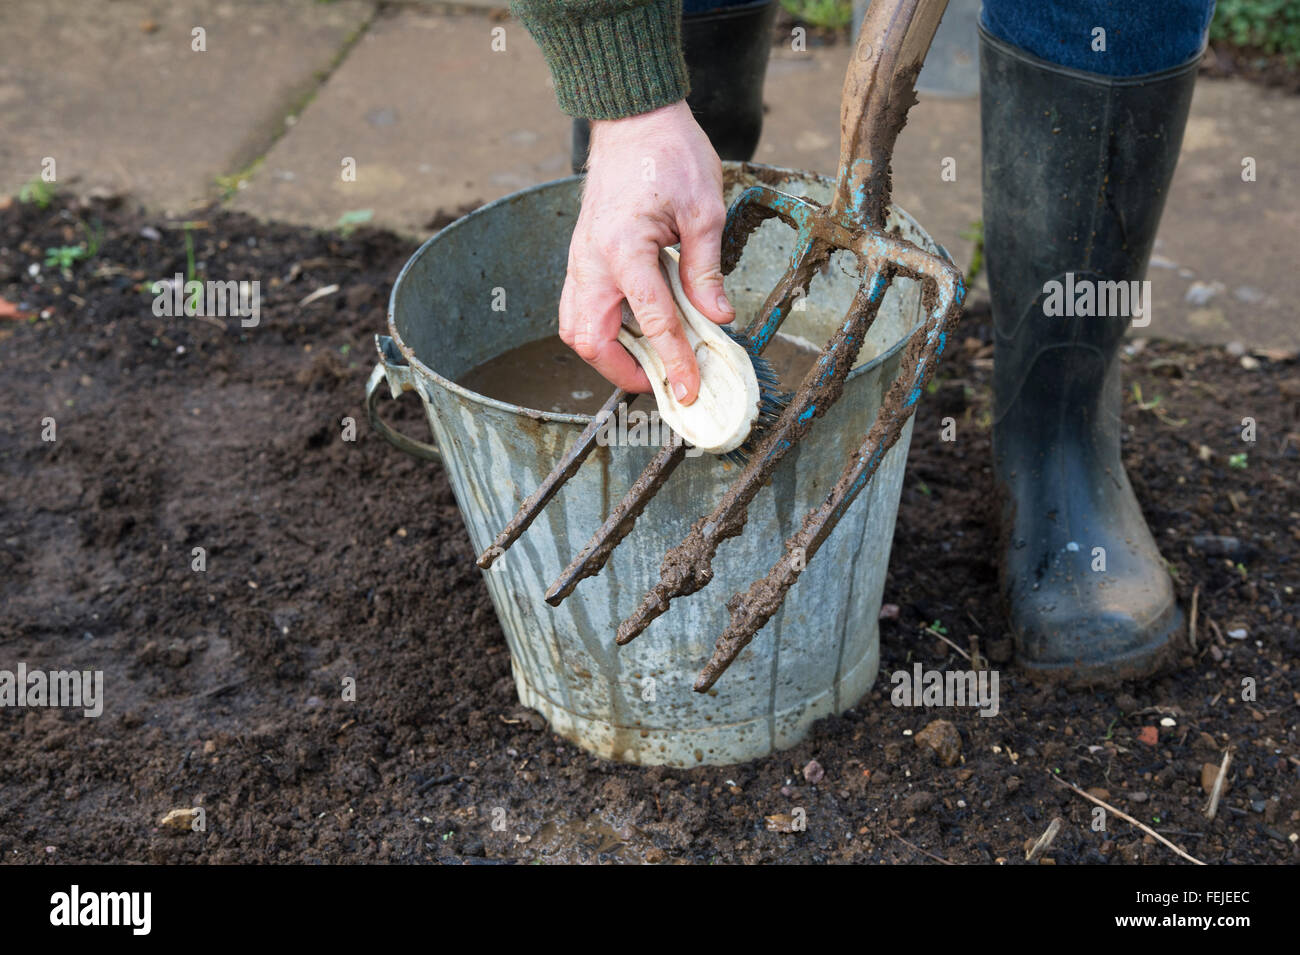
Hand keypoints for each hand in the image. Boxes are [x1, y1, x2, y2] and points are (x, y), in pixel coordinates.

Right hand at [559, 101, 733, 404]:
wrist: (633, 120)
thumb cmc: (669, 154)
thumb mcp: (704, 210)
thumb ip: (706, 269)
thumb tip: (718, 317)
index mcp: (624, 250)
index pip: (652, 323)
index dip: (674, 362)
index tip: (689, 390)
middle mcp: (591, 260)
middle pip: (589, 340)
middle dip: (623, 371)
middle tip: (663, 381)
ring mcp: (579, 259)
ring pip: (575, 327)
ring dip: (606, 353)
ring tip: (647, 362)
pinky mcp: (580, 256)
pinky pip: (577, 306)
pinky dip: (600, 329)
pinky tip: (633, 331)